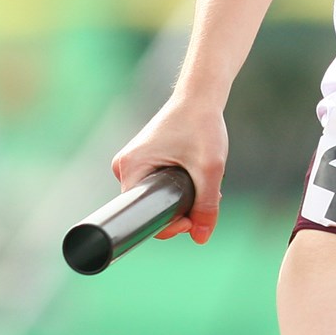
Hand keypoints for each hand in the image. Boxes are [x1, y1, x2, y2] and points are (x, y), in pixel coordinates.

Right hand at [110, 98, 227, 243]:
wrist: (201, 96)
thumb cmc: (202, 125)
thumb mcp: (210, 169)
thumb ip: (207, 205)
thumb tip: (201, 238)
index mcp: (130, 168)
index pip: (141, 214)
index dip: (168, 225)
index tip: (192, 219)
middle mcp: (125, 166)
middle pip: (150, 207)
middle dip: (179, 211)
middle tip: (205, 199)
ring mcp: (134, 163)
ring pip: (157, 197)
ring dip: (182, 198)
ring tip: (205, 183)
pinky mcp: (145, 159)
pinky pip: (158, 185)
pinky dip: (179, 186)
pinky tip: (197, 176)